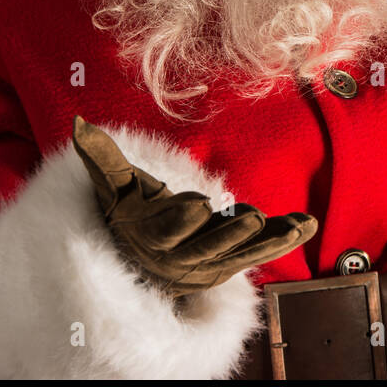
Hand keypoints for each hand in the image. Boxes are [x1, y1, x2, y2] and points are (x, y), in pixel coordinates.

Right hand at [71, 115, 317, 295]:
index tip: (199, 204)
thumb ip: (103, 159)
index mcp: (155, 233)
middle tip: (251, 217)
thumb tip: (78, 124)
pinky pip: (262, 251)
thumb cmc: (132, 214)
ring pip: (241, 254)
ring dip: (268, 240)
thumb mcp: (115, 188)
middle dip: (230, 233)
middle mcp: (184, 254)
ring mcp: (212, 262)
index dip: (182, 219)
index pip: (167, 229)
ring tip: (294, 227)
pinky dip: (285, 238)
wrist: (143, 262)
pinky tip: (308, 224)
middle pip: (208, 247)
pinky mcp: (235, 262)